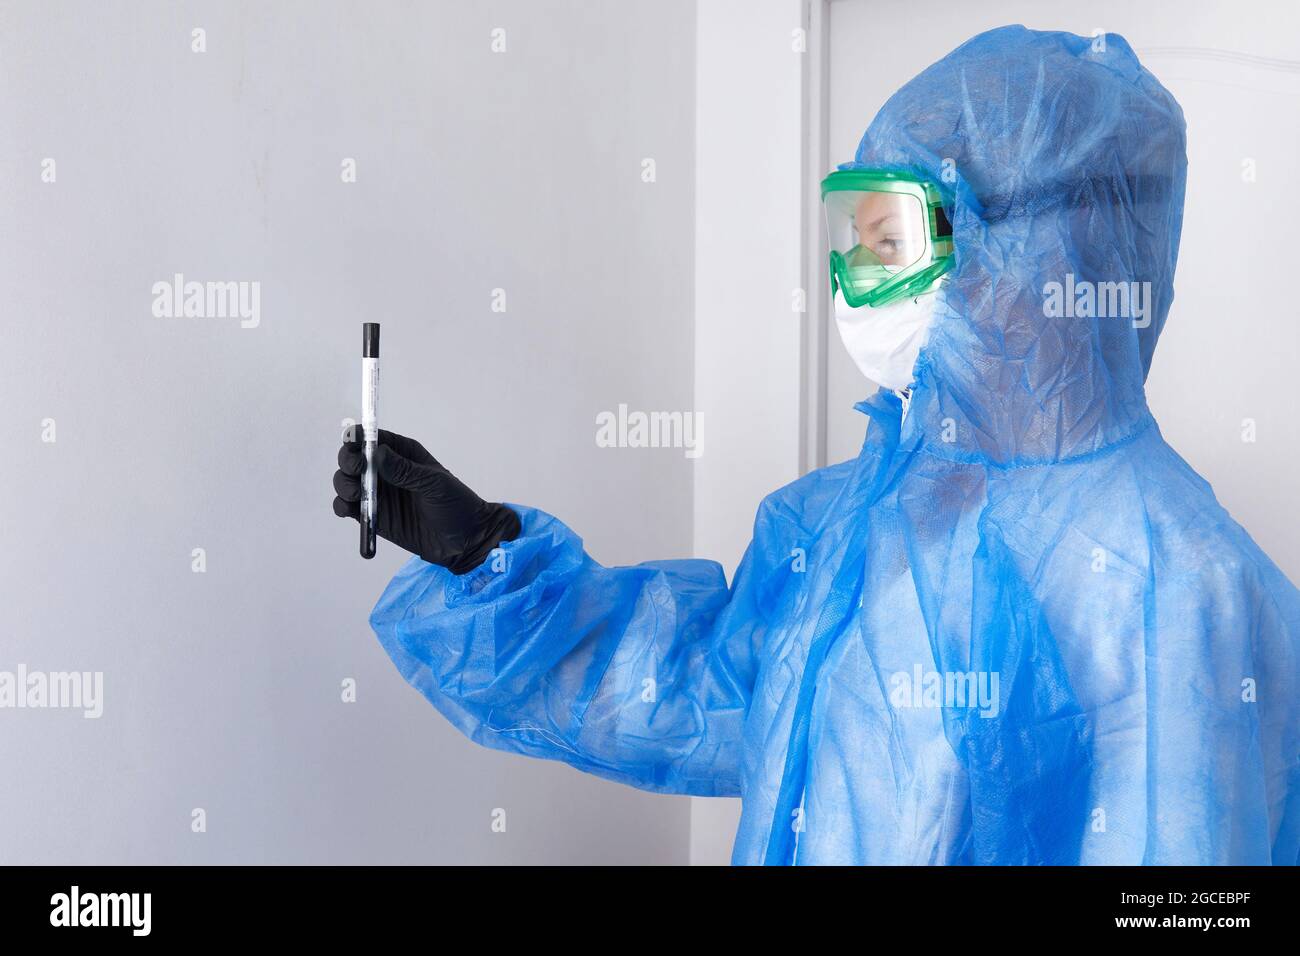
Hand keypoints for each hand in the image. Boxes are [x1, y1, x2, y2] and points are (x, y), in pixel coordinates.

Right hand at [333, 428, 519, 573]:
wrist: (464, 541)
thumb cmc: (456, 505)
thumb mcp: (434, 484)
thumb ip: (405, 470)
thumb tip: (377, 453)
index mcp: (403, 453)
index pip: (372, 438)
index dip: (357, 437)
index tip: (351, 443)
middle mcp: (386, 471)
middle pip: (352, 458)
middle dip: (347, 461)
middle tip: (355, 471)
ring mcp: (378, 494)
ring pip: (346, 481)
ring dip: (343, 484)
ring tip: (356, 494)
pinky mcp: (373, 516)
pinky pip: (348, 507)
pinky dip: (342, 506)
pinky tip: (349, 509)